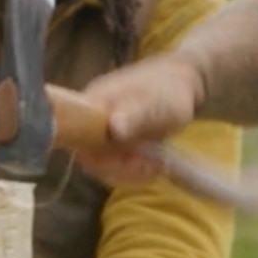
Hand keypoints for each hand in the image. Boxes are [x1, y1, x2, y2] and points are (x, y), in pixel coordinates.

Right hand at [72, 53, 205, 185]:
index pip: (74, 135)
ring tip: (156, 166)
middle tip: (148, 166)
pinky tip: (154, 166)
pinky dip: (133, 170)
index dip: (94, 154)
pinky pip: (114, 163)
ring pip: (101, 163)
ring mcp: (102, 131)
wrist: (183, 85)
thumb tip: (113, 129)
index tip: (125, 158)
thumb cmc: (168, 90)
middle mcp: (90, 118)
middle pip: (87, 154)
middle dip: (117, 168)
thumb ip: (135, 114)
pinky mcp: (114, 143)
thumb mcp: (156, 103)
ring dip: (128, 172)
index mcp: (93, 102)